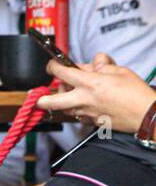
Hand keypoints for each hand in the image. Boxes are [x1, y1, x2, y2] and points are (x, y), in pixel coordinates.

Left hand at [38, 55, 155, 134]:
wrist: (144, 114)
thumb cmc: (135, 93)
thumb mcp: (119, 70)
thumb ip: (101, 65)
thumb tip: (91, 63)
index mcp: (90, 83)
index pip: (62, 73)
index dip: (53, 67)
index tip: (51, 65)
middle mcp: (83, 99)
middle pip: (51, 102)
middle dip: (42, 98)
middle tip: (40, 94)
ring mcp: (84, 113)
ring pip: (63, 108)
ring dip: (64, 100)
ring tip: (75, 92)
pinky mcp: (89, 122)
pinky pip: (76, 114)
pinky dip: (77, 108)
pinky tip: (88, 102)